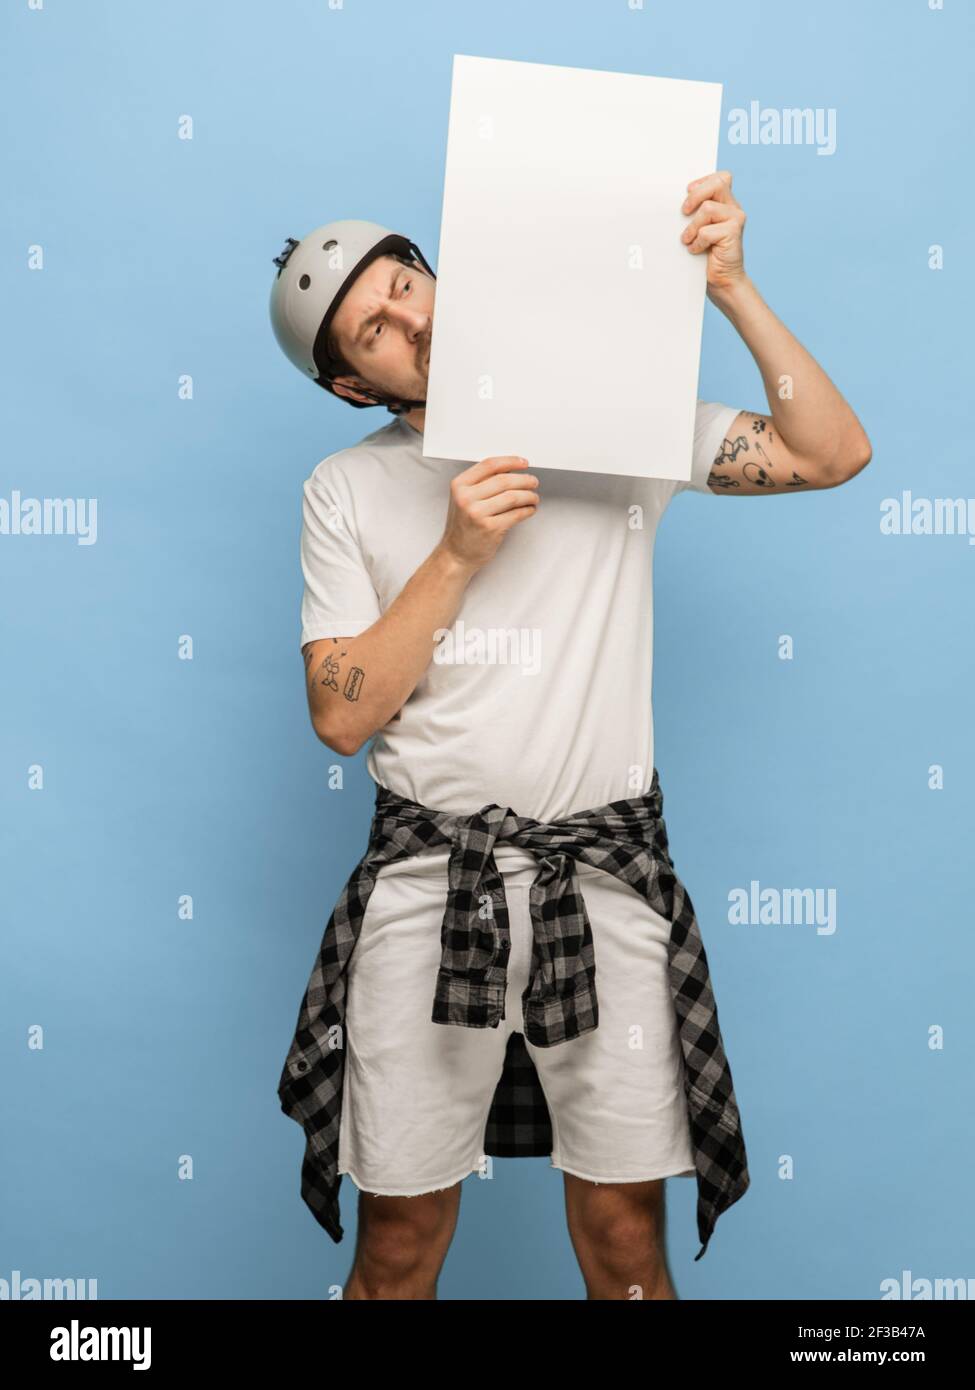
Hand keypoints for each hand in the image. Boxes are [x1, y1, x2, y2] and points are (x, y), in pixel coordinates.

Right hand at [439, 456, 538, 572]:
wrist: (457, 553)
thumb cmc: (464, 526)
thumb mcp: (464, 498)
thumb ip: (482, 483)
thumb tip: (511, 470)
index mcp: (459, 485)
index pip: (489, 465)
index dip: (511, 461)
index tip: (524, 463)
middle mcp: (466, 498)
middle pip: (504, 480)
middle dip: (524, 480)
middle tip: (533, 482)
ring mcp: (477, 513)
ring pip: (513, 496)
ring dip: (529, 496)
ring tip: (533, 498)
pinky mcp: (490, 528)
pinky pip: (516, 514)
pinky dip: (528, 510)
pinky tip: (530, 509)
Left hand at [680, 170, 746, 297]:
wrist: (722, 281)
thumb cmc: (707, 256)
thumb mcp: (699, 229)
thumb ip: (696, 213)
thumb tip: (677, 204)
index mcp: (726, 204)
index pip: (720, 178)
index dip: (702, 182)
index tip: (687, 193)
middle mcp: (734, 208)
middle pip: (718, 183)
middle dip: (696, 195)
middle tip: (684, 212)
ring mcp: (736, 219)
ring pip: (708, 208)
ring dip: (693, 226)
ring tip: (688, 240)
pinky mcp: (734, 233)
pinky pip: (707, 231)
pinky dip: (697, 242)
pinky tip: (696, 250)